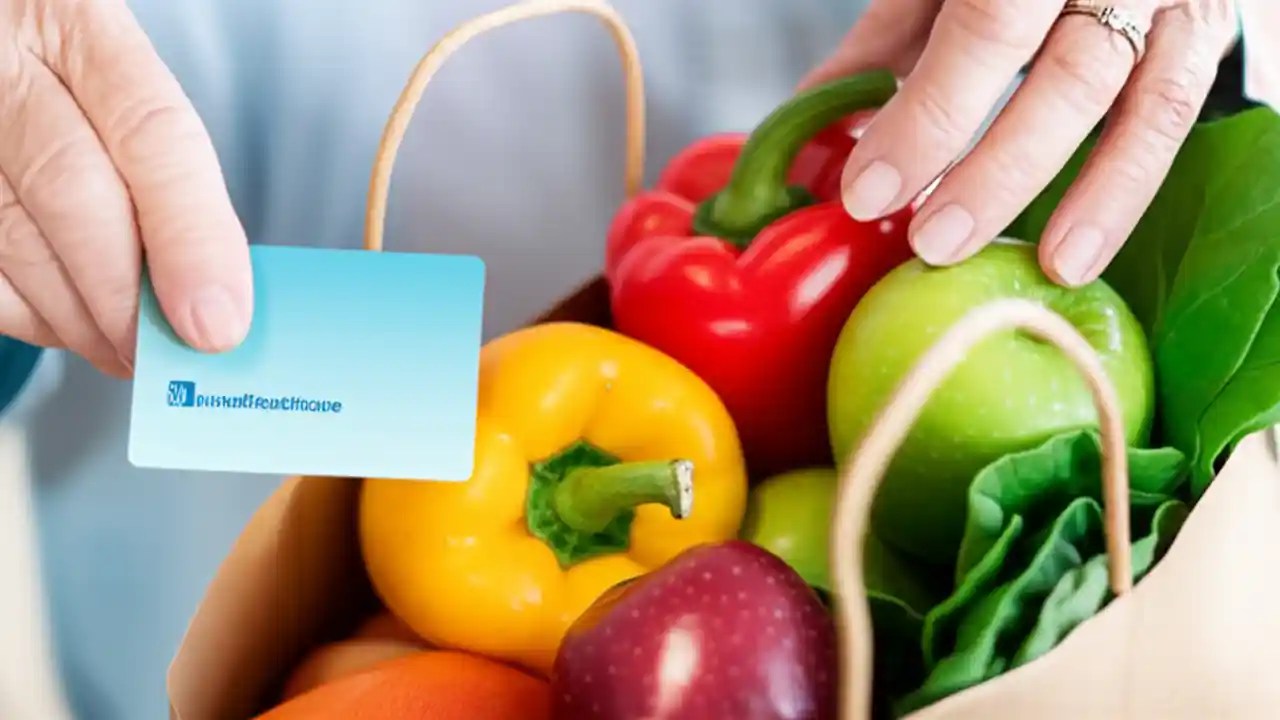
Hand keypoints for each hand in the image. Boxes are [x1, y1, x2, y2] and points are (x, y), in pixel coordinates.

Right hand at [0, 0, 251, 377]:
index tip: (217, 322)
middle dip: (128, 298)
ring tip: (126, 350)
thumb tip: (217, 285)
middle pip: (74, 193)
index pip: (152, 134)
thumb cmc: (49, 65)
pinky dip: (26, 313)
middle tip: (166, 355)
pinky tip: (62, 323)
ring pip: (11, 239)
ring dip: (79, 319)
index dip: (192, 237)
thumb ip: (159, 165)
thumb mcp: (110, 77)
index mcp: (75, 22)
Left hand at [803, 0, 1239, 285]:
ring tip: (1032, 266)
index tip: (870, 189)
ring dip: (1083, 197)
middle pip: (1070, 76)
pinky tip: (1075, 254)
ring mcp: (1165, 4)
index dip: (928, 116)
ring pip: (1142, 106)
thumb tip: (816, 131)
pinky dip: (1122, 194)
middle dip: (995, 171)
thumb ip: (887, 43)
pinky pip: (1172, 121)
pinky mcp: (1201, 37)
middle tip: (933, 242)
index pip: (985, 26)